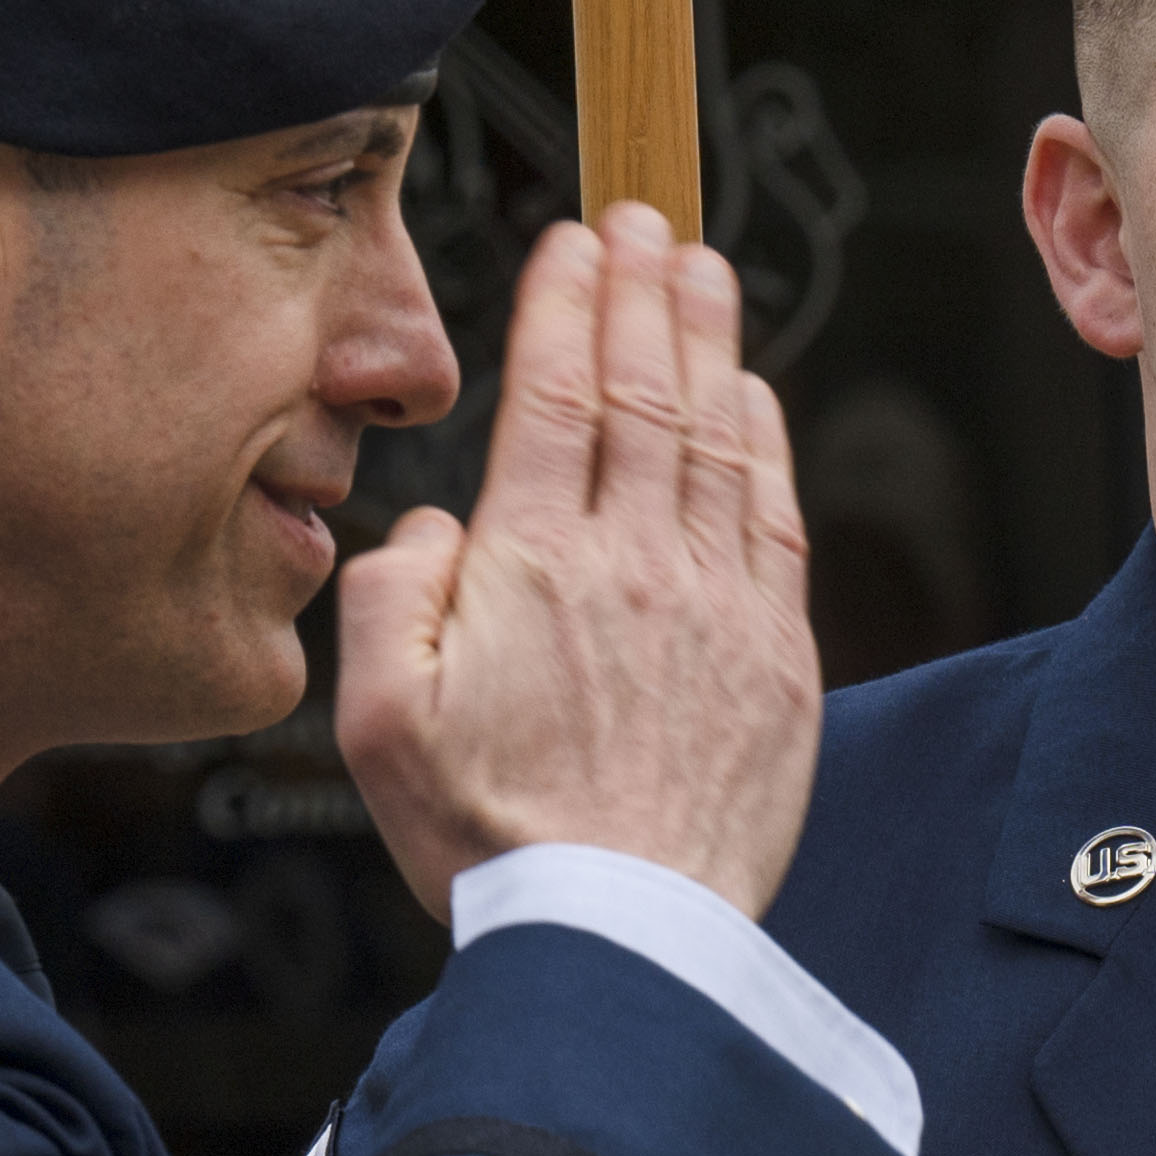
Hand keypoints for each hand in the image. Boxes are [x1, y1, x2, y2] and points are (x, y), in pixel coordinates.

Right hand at [336, 202, 821, 922]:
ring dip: (709, 343)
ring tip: (703, 270)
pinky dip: (764, 445)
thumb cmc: (491, 842)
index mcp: (533, 571)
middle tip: (647, 216)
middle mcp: (635, 570)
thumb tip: (437, 525)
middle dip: (644, 293)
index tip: (577, 240)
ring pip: (716, 441)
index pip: (556, 399)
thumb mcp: (379, 723)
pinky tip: (754, 397)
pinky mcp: (776, 661)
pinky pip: (774, 522)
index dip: (569, 306)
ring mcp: (716, 610)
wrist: (621, 939)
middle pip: (645, 395)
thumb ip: (388, 597)